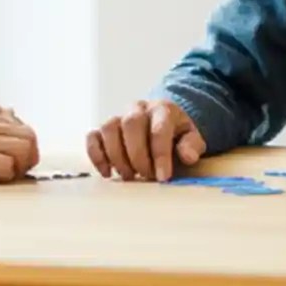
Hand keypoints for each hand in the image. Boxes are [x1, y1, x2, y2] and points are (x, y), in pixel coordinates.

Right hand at [0, 101, 38, 171]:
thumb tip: (11, 112)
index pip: (27, 130)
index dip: (29, 152)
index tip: (19, 164)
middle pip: (30, 137)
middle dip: (28, 159)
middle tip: (14, 172)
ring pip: (23, 149)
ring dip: (18, 168)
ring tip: (2, 175)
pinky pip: (5, 165)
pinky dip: (3, 176)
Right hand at [87, 99, 205, 181]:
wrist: (161, 122)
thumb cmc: (176, 135)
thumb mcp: (192, 138)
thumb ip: (192, 145)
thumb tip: (188, 156)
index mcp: (162, 109)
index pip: (159, 128)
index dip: (160, 154)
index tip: (162, 177)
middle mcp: (138, 108)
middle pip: (131, 124)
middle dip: (138, 155)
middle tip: (146, 176)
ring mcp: (118, 116)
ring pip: (109, 128)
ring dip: (117, 156)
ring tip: (130, 176)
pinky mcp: (103, 128)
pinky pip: (92, 137)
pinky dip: (96, 156)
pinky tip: (107, 173)